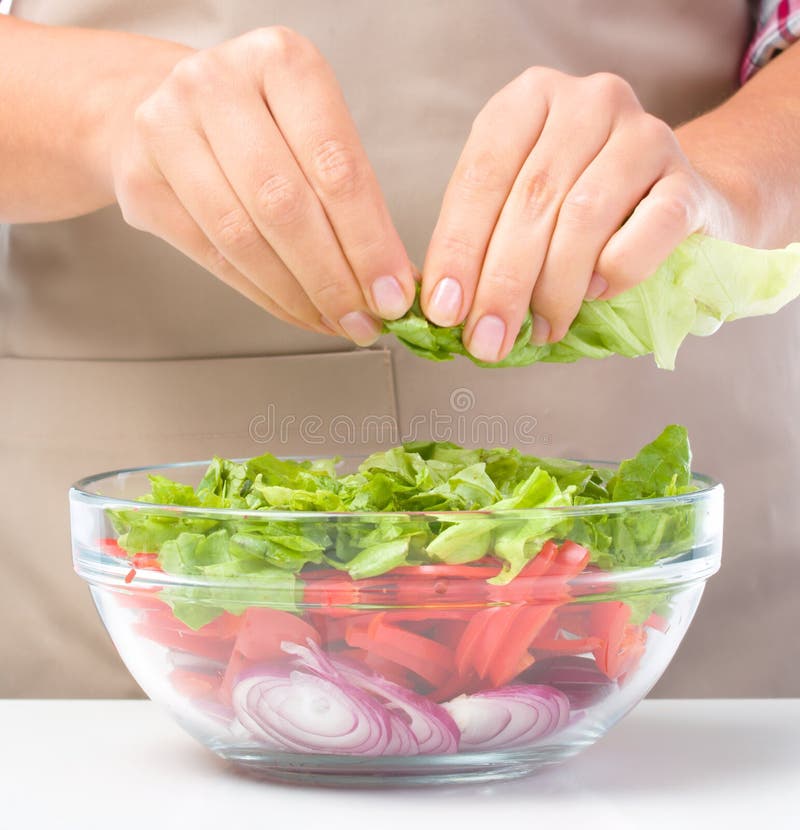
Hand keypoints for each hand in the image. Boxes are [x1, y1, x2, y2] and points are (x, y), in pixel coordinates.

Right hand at [110, 27, 414, 341]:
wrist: (155, 102)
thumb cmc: (253, 121)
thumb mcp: (311, 131)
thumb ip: (352, 197)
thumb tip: (394, 278)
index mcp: (281, 62)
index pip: (336, 167)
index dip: (369, 242)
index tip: (393, 292)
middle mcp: (218, 84)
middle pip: (286, 205)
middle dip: (334, 278)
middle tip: (366, 320)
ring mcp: (168, 128)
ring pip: (244, 237)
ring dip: (299, 294)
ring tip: (334, 320)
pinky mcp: (140, 181)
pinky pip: (213, 256)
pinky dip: (265, 295)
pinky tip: (297, 310)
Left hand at [420, 68, 736, 361]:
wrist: (673, 206)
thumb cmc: (583, 214)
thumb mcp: (523, 210)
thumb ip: (485, 243)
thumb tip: (446, 306)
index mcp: (529, 101)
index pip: (481, 176)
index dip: (457, 249)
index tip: (443, 310)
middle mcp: (587, 103)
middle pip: (531, 200)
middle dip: (501, 283)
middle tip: (486, 339)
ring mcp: (644, 135)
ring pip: (583, 217)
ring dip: (553, 289)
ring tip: (540, 329)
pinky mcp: (688, 180)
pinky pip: (647, 231)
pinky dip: (615, 271)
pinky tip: (596, 294)